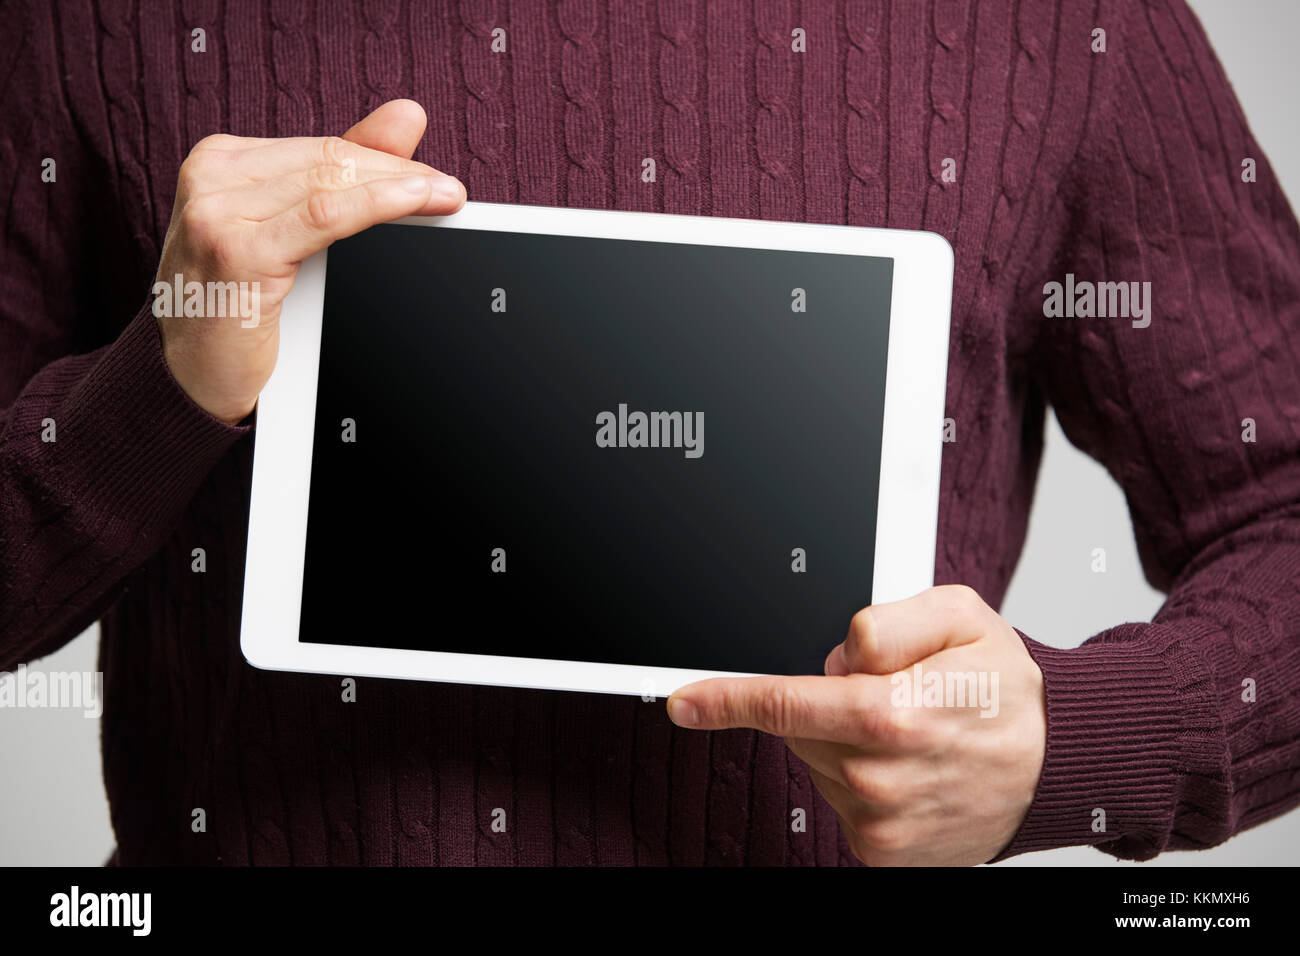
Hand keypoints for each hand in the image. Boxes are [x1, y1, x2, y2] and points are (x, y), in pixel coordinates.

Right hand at [153, 99, 464, 423]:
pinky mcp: (236, 250)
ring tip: (445, 196)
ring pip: (330, 183)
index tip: (434, 177)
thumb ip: (340, 178)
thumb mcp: (288, 234)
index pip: (321, 149)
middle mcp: (211, 177)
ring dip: (399, 187)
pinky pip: (325, 216)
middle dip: (398, 172)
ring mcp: (216, 211)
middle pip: (328, 161)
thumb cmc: (240, 309)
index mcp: (220, 162)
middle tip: (448, 188)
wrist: (192, 380)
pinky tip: (415, 204)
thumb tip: (407, 115)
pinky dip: (378, 206)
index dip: (385, 159)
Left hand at [666, 585, 1046, 864]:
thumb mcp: (962, 617)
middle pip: (799, 725)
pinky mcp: (884, 850)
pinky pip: (840, 800)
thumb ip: (891, 621)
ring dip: (844, 739)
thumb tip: (843, 652)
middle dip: (824, 698)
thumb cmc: (1006, 688)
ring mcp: (881, 820)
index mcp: (894, 715)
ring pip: (818, 761)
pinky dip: (860, 777)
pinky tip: (907, 768)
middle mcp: (881, 777)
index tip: (683, 701)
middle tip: (891, 691)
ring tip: (910, 730)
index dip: (729, 699)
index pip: (787, 704)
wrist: (1054, 766)